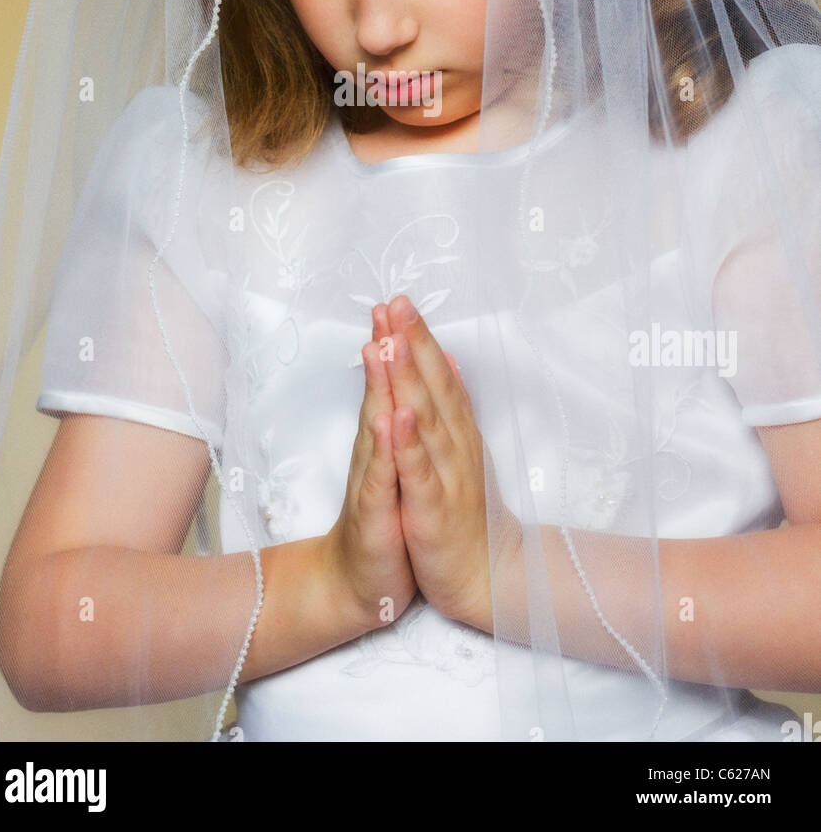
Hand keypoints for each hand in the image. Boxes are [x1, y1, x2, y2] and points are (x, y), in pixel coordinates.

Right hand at [323, 308, 417, 632]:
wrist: (361, 581)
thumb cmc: (384, 518)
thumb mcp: (396, 464)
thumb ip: (401, 420)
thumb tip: (409, 380)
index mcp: (387, 439)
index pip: (392, 382)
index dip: (396, 343)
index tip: (397, 301)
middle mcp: (376, 451)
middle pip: (380, 392)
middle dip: (385, 348)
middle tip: (386, 306)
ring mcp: (373, 480)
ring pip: (376, 426)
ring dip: (380, 386)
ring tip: (382, 347)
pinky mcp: (375, 513)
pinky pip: (380, 476)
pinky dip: (387, 448)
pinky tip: (389, 422)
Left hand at [374, 295, 519, 629]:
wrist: (483, 577)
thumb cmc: (465, 511)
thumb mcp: (459, 450)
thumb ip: (452, 403)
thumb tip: (446, 356)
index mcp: (457, 432)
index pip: (438, 375)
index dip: (420, 337)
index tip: (400, 301)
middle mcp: (456, 445)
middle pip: (433, 386)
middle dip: (413, 343)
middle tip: (397, 303)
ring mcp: (446, 476)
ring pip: (426, 421)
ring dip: (410, 380)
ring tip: (393, 342)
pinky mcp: (432, 509)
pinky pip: (420, 473)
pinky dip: (410, 444)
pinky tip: (399, 416)